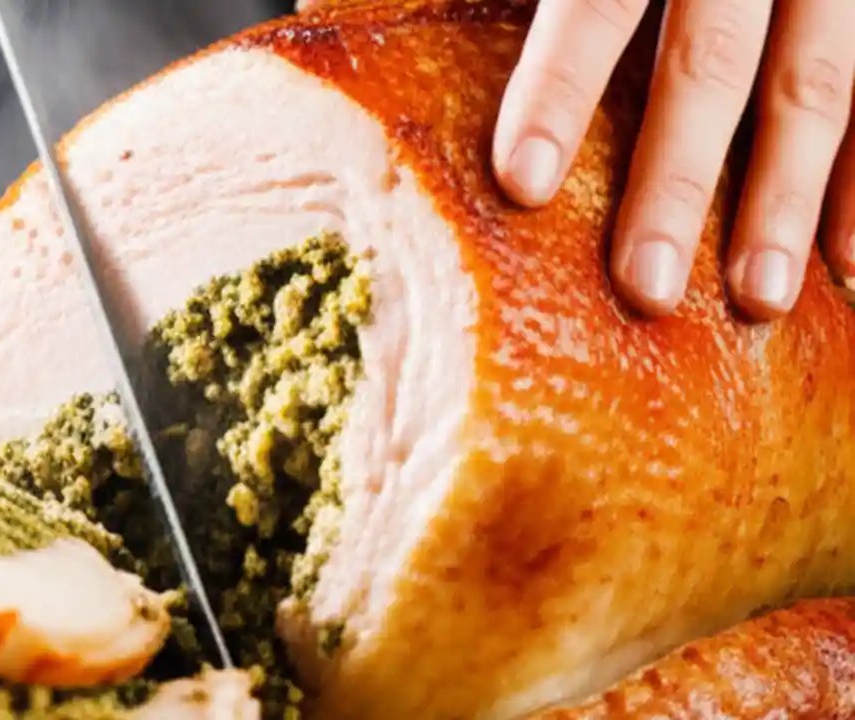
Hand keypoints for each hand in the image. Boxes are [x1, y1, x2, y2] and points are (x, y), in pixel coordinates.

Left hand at [493, 0, 854, 318]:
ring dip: (787, 199)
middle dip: (677, 182)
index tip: (521, 184)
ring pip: (816, 85)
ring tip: (761, 300)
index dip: (558, 91)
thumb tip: (359, 12)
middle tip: (644, 288)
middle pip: (708, 63)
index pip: (593, 6)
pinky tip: (849, 260)